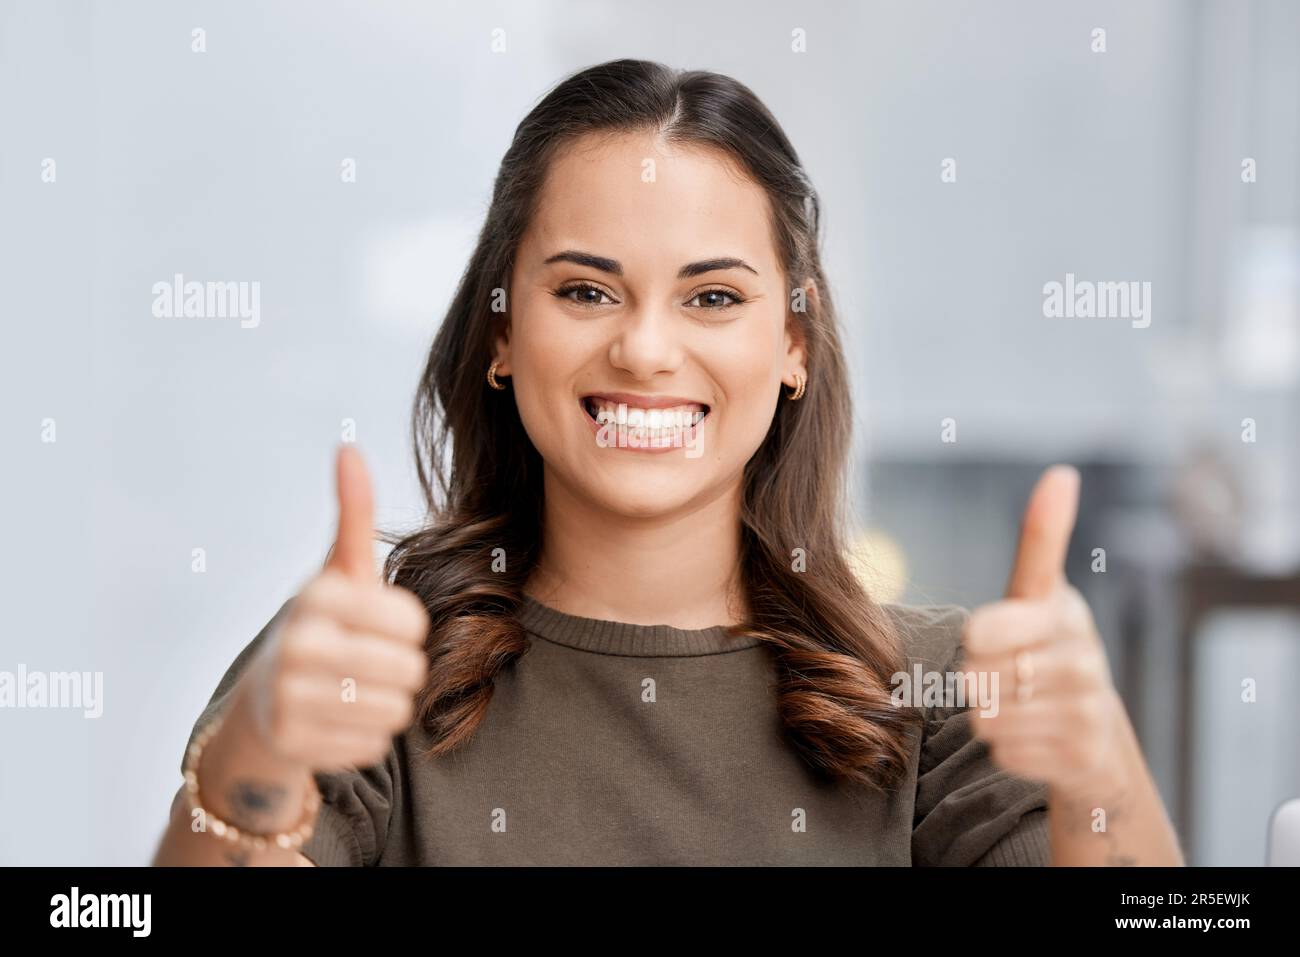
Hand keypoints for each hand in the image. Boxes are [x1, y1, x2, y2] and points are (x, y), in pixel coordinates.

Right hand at [234, 445, 430, 771]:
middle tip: (368, 664)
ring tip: (354, 691)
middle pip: (409, 670)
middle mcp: (297, 644)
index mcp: (316, 596)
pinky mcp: (293, 744)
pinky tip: (337, 721)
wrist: (264, 703)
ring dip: (386, 705)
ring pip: (395, 711)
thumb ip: (353, 514)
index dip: (405, 627)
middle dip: (400, 670)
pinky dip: (365, 736)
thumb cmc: (321, 627)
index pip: (410, 621)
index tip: (376, 625)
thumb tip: (348, 448)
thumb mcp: (339, 571)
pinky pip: (374, 744)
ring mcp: (289, 697)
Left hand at [962, 465, 1125, 792]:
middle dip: (974, 677)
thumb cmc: (1045, 645)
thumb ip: (1040, 540)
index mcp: (1063, 609)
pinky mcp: (1082, 752)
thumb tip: (1062, 473)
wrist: (1092, 728)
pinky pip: (1003, 750)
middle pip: (978, 671)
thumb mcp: (1037, 594)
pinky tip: (1034, 735)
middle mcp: (1083, 655)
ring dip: (987, 714)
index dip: (991, 626)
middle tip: (1001, 674)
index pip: (1021, 608)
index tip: (977, 635)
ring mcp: (1088, 706)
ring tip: (1019, 703)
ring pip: (987, 714)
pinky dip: (1005, 747)